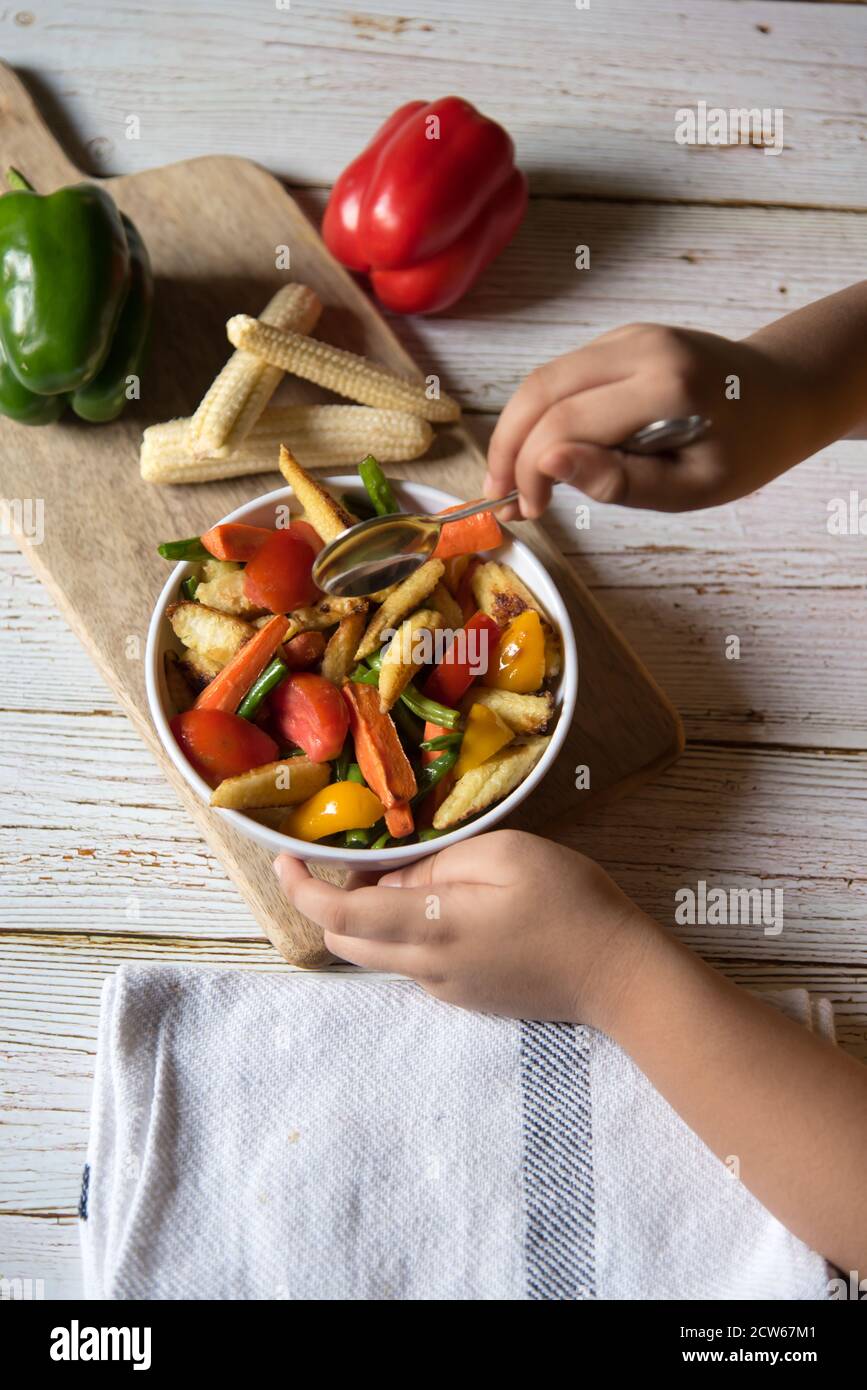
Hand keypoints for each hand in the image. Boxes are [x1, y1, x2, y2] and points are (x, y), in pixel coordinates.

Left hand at [274, 829, 656, 1029]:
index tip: (285, 859)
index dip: (301, 889)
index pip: (339, 915)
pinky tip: (441, 903)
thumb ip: (437, 865)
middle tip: (344, 859)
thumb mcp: (504, 854)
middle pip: (346, 941)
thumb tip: (390, 879)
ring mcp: (443, 988)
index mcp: (429, 928)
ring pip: (378, 952)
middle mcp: (425, 968)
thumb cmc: (568, 902)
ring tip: (401, 872)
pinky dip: (401, 930)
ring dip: (368, 916)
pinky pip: (412, 960)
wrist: (618, 975)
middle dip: (327, 903)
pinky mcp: (463, 996)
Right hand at [484, 322, 818, 518]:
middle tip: (499, 496)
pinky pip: (563, 376)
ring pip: (543, 378)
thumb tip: (548, 468)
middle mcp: (641, 347)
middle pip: (541, 389)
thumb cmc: (747, 448)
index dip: (531, 469)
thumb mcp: (692, 486)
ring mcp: (628, 336)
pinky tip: (541, 455)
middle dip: (508, 446)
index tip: (528, 511)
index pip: (566, 421)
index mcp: (665, 385)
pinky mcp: (620, 340)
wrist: (785, 392)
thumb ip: (619, 481)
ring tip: (510, 480)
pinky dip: (540, 415)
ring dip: (516, 429)